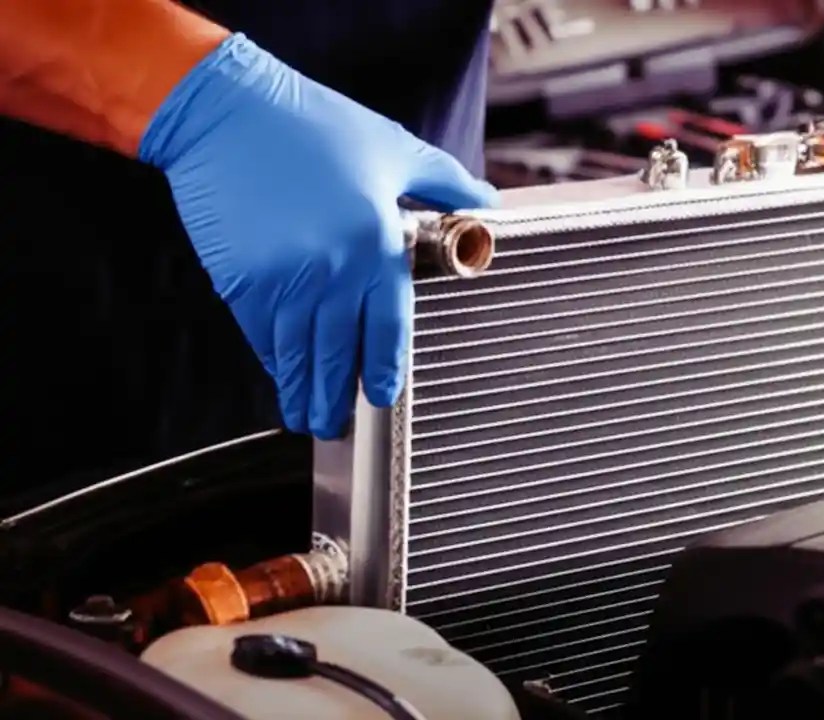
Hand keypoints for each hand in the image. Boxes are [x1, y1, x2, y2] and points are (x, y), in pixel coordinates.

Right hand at [139, 34, 495, 438]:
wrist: (227, 114)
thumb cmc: (313, 126)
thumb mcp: (394, 147)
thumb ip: (446, 183)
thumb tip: (488, 205)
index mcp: (377, 244)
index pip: (388, 328)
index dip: (383, 369)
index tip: (382, 394)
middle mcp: (334, 272)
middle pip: (340, 353)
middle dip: (340, 396)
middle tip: (340, 425)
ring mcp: (285, 281)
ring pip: (300, 355)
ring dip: (304, 390)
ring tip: (308, 418)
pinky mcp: (242, 281)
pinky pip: (263, 336)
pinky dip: (274, 360)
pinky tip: (281, 374)